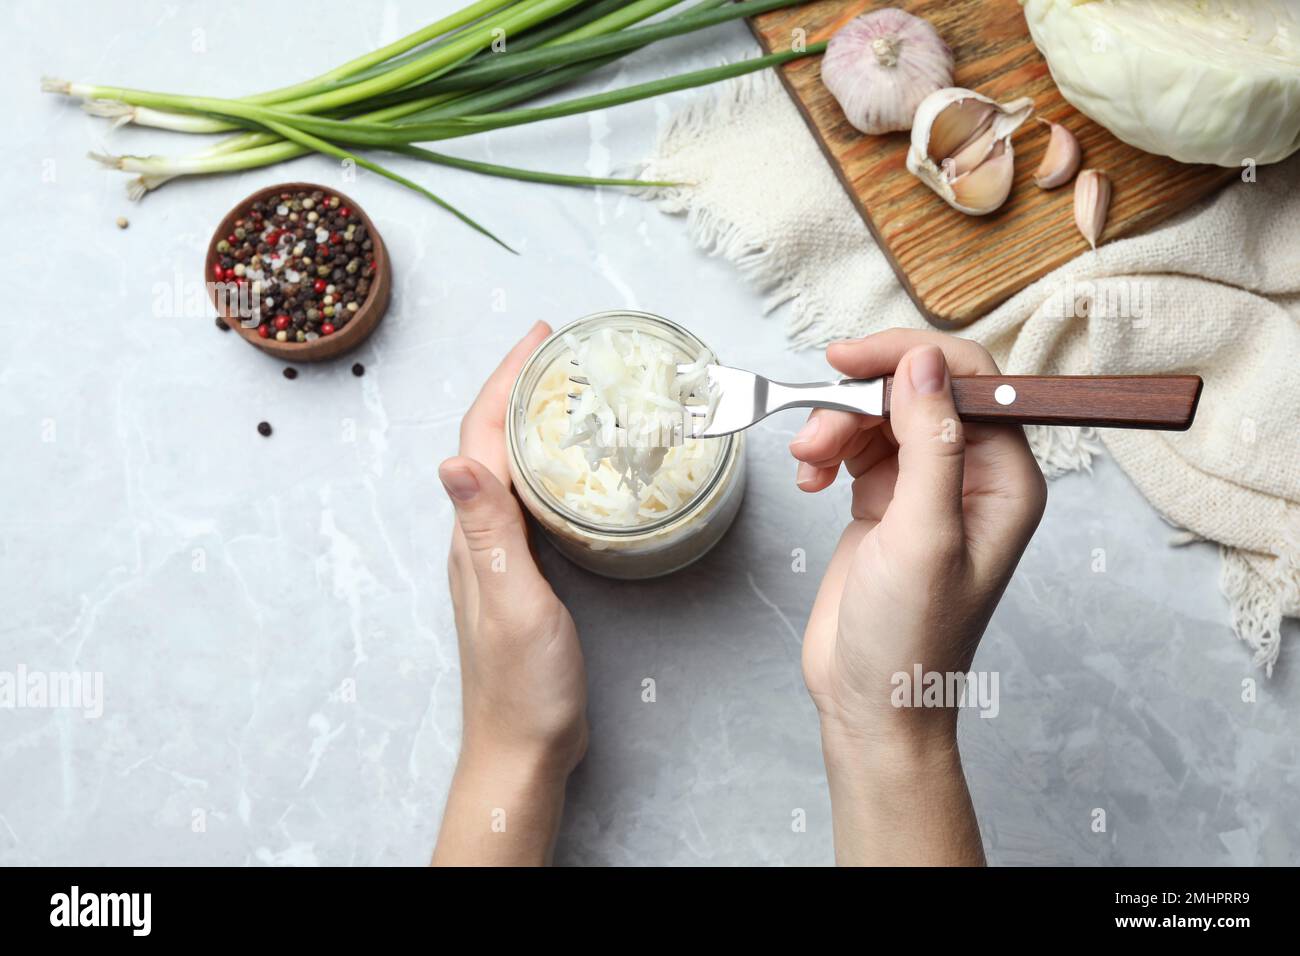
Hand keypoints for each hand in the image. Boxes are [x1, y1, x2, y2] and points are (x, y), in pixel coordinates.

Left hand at [432, 321, 586, 865]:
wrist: (520, 749)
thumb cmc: (522, 686)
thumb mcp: (513, 602)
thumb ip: (488, 531)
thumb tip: (454, 457)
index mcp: (474, 533)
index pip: (481, 435)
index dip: (505, 380)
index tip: (538, 337)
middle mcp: (476, 536)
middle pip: (489, 440)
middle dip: (517, 387)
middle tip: (559, 350)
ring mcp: (495, 555)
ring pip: (507, 467)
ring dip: (529, 420)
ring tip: (567, 390)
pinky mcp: (519, 574)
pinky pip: (526, 499)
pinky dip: (544, 464)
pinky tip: (570, 467)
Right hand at [790, 329, 1046, 863]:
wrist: (871, 699)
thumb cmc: (911, 636)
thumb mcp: (923, 534)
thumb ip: (930, 442)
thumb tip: (924, 364)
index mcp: (1006, 479)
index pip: (969, 381)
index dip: (910, 358)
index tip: (850, 360)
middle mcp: (972, 476)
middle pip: (916, 392)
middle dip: (859, 401)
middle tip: (816, 425)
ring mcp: (926, 488)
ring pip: (878, 417)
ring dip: (834, 428)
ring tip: (807, 464)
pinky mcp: (885, 502)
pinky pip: (855, 447)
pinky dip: (826, 452)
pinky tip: (809, 479)